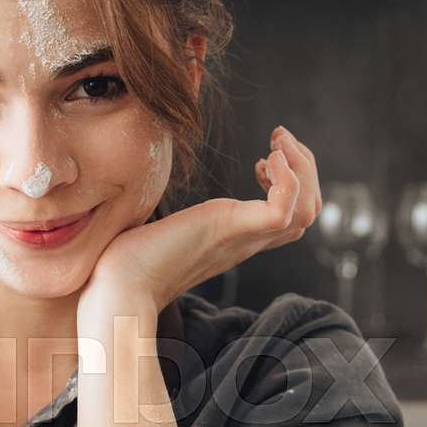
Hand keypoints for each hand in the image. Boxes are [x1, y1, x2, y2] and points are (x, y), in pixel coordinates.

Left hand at [80, 124, 322, 314]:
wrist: (117, 284)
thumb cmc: (126, 260)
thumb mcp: (159, 227)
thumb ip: (167, 218)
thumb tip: (136, 194)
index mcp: (234, 239)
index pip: (291, 217)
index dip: (290, 182)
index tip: (262, 161)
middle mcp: (246, 240)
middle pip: (309, 211)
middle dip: (304, 167)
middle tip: (278, 141)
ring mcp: (243, 236)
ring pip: (307, 210)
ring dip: (301, 167)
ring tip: (276, 144)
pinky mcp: (233, 229)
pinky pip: (285, 209)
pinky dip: (287, 178)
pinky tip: (264, 160)